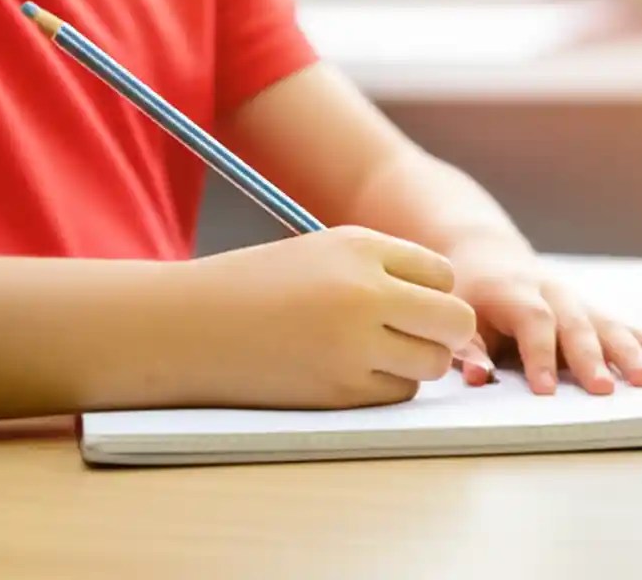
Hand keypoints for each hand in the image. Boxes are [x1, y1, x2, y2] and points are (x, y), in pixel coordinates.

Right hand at [174, 226, 476, 408]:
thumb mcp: (326, 252)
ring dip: (417, 361)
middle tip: (417, 334)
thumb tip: (452, 309)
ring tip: (376, 351)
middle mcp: (365, 294)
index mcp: (362, 249)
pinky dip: (385, 386)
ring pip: (432, 363)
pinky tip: (348, 371)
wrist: (185, 327)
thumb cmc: (259, 286)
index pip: (444, 275)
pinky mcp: (339, 392)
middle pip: (456, 321)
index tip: (407, 300)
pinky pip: (398, 394)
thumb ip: (389, 270)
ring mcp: (354, 347)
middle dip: (445, 331)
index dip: (432, 291)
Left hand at [445, 238, 641, 394]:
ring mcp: (579, 302)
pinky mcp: (595, 311)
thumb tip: (476, 378)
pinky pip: (626, 328)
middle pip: (578, 326)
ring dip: (632, 353)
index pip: (534, 323)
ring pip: (610, 325)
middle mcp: (554, 295)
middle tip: (603, 390)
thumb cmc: (469, 291)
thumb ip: (468, 347)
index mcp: (517, 292)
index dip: (540, 355)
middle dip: (591, 359)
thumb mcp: (458, 314)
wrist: (488, 253)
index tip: (545, 391)